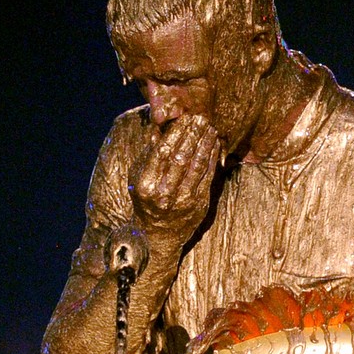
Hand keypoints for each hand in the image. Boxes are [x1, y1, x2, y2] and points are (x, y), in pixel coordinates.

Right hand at [129, 115, 221, 244]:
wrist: (158, 236)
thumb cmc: (147, 202)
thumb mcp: (139, 179)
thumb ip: (148, 155)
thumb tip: (157, 128)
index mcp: (146, 185)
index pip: (162, 152)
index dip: (175, 133)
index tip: (184, 118)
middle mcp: (164, 194)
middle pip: (181, 157)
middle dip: (192, 134)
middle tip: (200, 118)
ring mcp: (183, 200)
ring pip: (197, 165)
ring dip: (205, 143)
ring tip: (209, 127)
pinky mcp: (199, 204)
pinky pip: (208, 176)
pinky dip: (212, 157)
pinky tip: (214, 144)